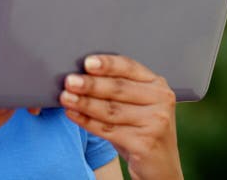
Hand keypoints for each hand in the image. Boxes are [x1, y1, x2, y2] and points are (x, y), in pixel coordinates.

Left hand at [60, 55, 182, 179]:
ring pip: (111, 110)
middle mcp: (161, 100)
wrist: (160, 165)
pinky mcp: (146, 143)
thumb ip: (117, 88)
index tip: (87, 62)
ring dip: (84, 103)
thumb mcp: (135, 104)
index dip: (107, 64)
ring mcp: (156, 122)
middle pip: (119, 88)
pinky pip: (108, 130)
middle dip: (91, 84)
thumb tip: (80, 75)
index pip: (129, 67)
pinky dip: (87, 121)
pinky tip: (72, 114)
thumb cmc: (140, 128)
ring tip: (65, 97)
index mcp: (157, 84)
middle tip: (69, 81)